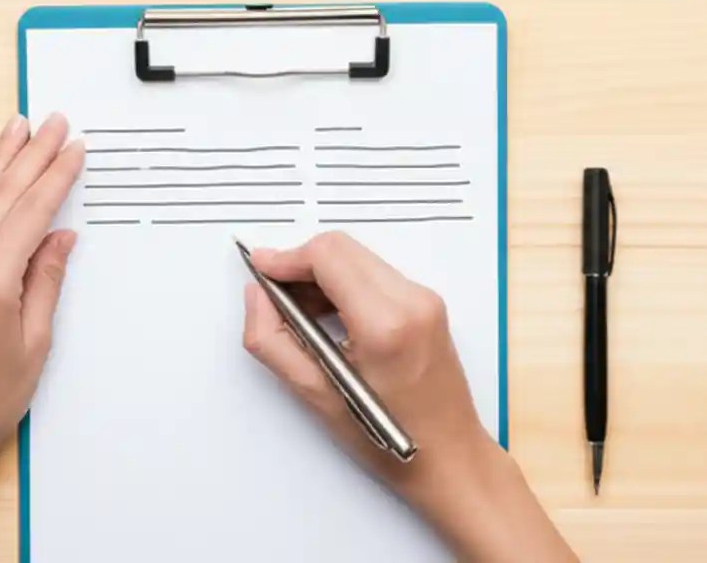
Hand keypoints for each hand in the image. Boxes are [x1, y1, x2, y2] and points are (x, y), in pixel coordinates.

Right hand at [243, 232, 575, 561]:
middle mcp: (412, 301)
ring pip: (358, 258)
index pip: (328, 256)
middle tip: (275, 295)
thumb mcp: (316, 395)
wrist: (450, 457)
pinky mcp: (428, 304)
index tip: (262, 271)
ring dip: (322, 274)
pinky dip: (344, 284)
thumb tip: (257, 297)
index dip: (286, 258)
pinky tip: (329, 317)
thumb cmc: (390, 439)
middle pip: (342, 248)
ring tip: (300, 315)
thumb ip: (273, 341)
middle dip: (301, 264)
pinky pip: (376, 274)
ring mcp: (425, 299)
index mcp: (386, 323)